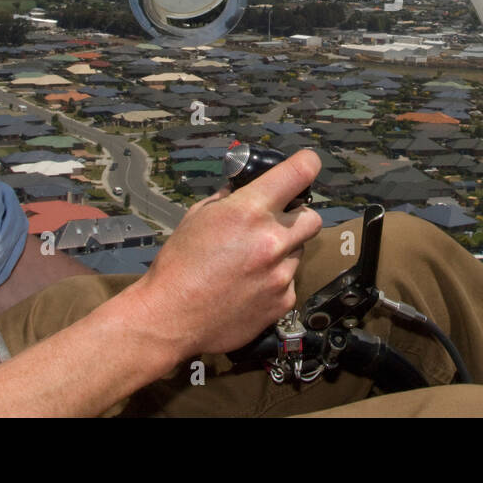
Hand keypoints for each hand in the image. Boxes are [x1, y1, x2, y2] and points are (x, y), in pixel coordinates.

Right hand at [130, 148, 322, 360]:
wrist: (170, 318)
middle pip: (312, 217)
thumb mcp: (197, 217)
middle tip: (277, 224)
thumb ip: (228, 199)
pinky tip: (250, 286)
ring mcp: (281, 273)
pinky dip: (276, 280)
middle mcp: (272, 240)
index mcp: (249, 211)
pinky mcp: (284, 301)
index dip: (307, 164)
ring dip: (283, 251)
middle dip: (298, 217)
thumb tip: (244, 188)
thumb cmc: (178, 266)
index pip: (299, 172)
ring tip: (251, 262)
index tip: (307, 165)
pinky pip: (290, 281)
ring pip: (300, 251)